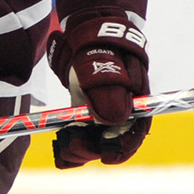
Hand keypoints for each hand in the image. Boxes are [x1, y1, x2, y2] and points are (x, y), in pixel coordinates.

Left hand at [47, 14, 148, 167]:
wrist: (85, 38)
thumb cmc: (101, 50)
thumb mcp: (105, 67)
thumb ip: (110, 91)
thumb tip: (112, 120)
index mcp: (134, 103)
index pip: (134, 134)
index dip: (122, 149)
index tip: (106, 156)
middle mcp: (120, 113)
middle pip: (111, 143)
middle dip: (91, 150)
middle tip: (71, 145)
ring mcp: (102, 115)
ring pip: (94, 143)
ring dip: (79, 150)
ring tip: (62, 145)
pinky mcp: (86, 116)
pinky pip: (81, 137)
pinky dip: (71, 146)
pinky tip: (59, 150)